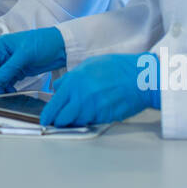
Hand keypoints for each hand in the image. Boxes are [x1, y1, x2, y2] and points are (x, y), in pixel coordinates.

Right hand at [0, 27, 66, 97]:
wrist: (61, 46)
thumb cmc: (44, 42)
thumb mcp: (25, 54)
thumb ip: (10, 67)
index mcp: (1, 46)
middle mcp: (3, 55)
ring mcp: (10, 64)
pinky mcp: (18, 71)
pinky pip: (7, 82)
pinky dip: (6, 89)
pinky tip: (9, 94)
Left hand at [40, 52, 159, 127]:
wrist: (140, 77)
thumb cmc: (117, 68)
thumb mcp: (89, 64)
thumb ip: (71, 77)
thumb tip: (58, 88)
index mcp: (74, 81)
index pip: (54, 104)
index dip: (48, 114)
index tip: (46, 119)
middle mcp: (80, 96)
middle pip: (61, 118)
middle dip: (58, 121)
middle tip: (58, 121)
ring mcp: (92, 108)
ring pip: (75, 122)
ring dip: (73, 122)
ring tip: (79, 115)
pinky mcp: (104, 117)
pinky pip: (90, 123)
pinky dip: (88, 121)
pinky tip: (92, 114)